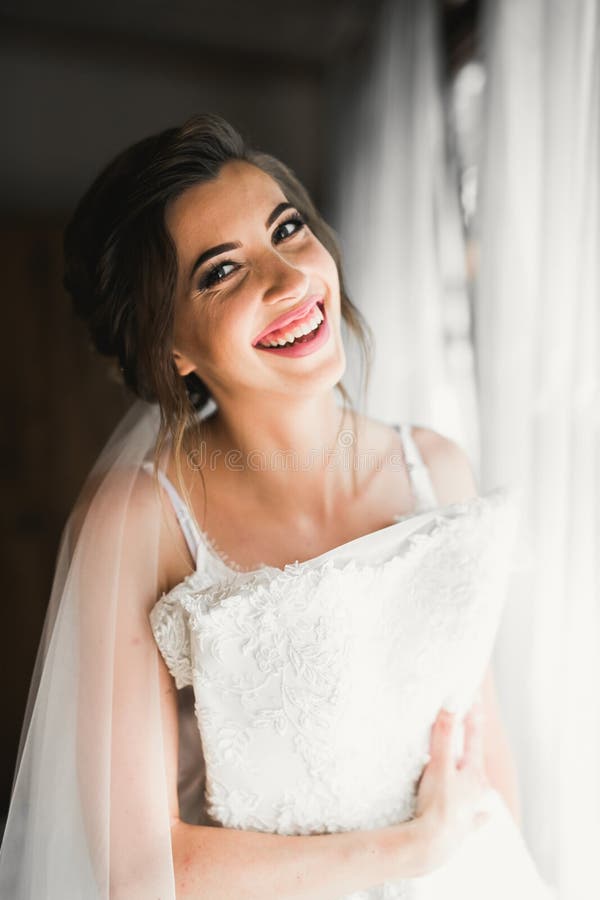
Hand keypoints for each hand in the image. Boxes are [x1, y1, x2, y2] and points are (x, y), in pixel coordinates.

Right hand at [411, 701, 494, 873]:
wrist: (434, 844)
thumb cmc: (438, 803)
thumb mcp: (438, 764)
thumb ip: (443, 734)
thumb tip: (451, 704)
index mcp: (473, 773)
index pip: (473, 737)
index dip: (472, 715)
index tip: (474, 696)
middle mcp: (477, 790)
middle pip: (475, 761)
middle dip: (471, 745)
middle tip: (469, 729)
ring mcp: (472, 810)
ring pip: (478, 789)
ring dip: (476, 778)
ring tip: (476, 771)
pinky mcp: (464, 828)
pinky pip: (476, 818)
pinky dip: (480, 814)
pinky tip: (486, 814)